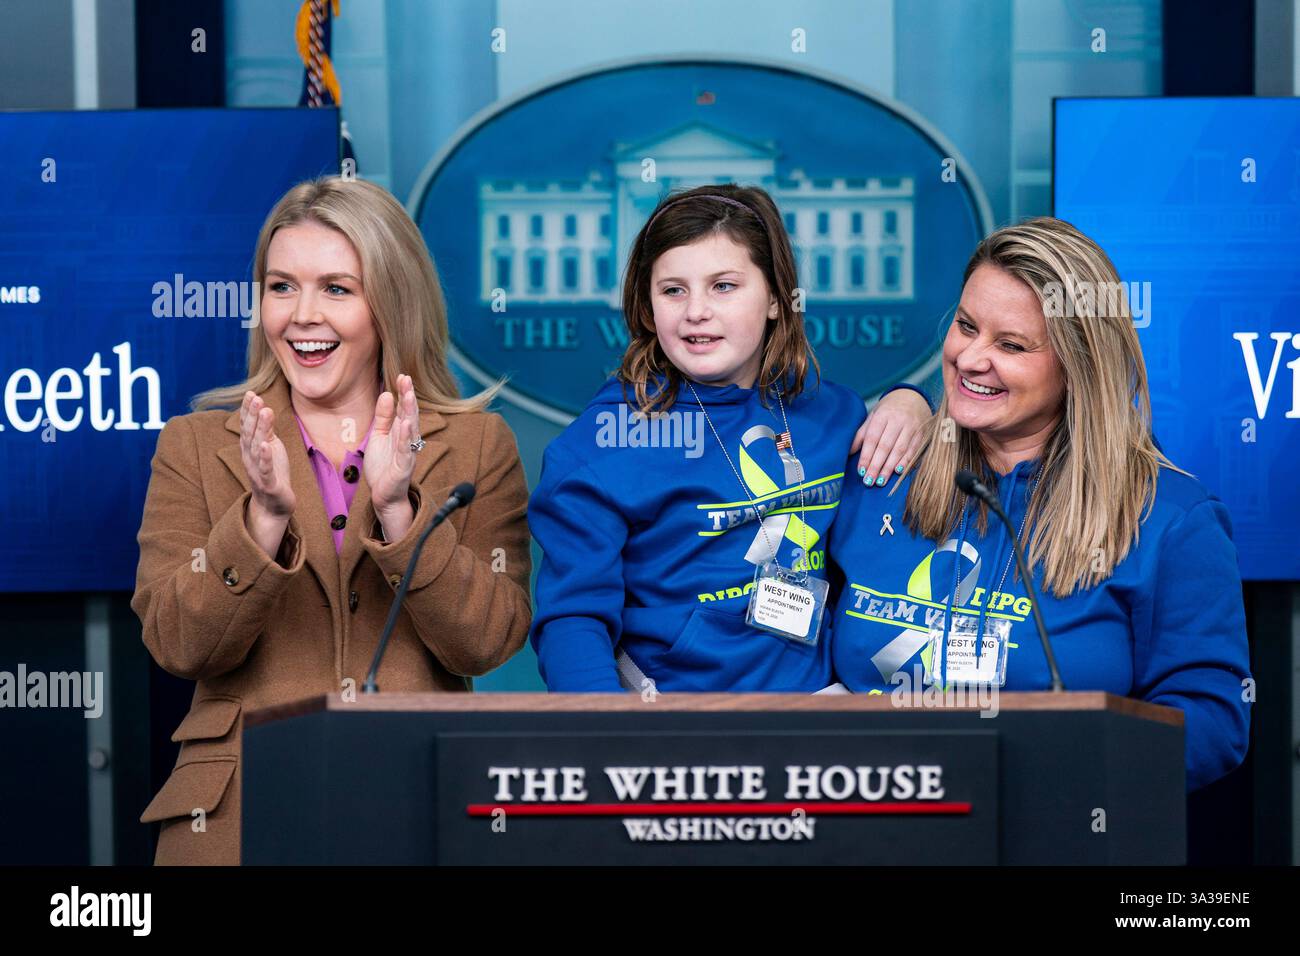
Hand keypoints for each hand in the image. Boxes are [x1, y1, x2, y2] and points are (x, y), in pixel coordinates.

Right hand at [240, 391, 295, 517]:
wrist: (274, 505)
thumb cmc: (273, 473)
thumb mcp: (270, 448)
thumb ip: (265, 431)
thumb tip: (264, 408)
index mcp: (251, 447)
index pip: (247, 426)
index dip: (248, 410)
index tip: (251, 393)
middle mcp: (250, 457)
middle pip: (250, 433)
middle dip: (253, 415)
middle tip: (256, 397)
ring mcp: (257, 470)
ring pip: (257, 447)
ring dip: (260, 429)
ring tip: (265, 412)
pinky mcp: (267, 483)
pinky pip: (265, 469)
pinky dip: (265, 457)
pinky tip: (266, 445)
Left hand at [365, 373, 419, 526]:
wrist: (384, 496)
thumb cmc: (383, 467)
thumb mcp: (379, 437)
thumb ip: (383, 417)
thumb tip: (387, 394)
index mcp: (401, 433)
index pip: (404, 409)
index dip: (403, 393)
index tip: (402, 376)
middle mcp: (408, 440)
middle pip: (410, 415)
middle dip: (409, 397)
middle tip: (406, 379)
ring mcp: (407, 453)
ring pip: (411, 429)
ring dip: (410, 412)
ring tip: (408, 395)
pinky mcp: (403, 467)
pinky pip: (406, 450)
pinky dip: (405, 437)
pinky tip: (404, 424)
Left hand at [850, 388, 929, 487]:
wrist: (913, 397)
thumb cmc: (889, 410)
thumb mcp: (873, 416)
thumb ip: (862, 434)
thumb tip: (849, 452)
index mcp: (882, 415)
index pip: (872, 439)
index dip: (866, 456)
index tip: (861, 471)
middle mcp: (897, 420)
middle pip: (885, 446)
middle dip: (876, 466)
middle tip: (869, 481)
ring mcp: (911, 427)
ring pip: (899, 450)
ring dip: (889, 468)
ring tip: (881, 481)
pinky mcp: (922, 433)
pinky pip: (913, 450)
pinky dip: (906, 462)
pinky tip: (898, 472)